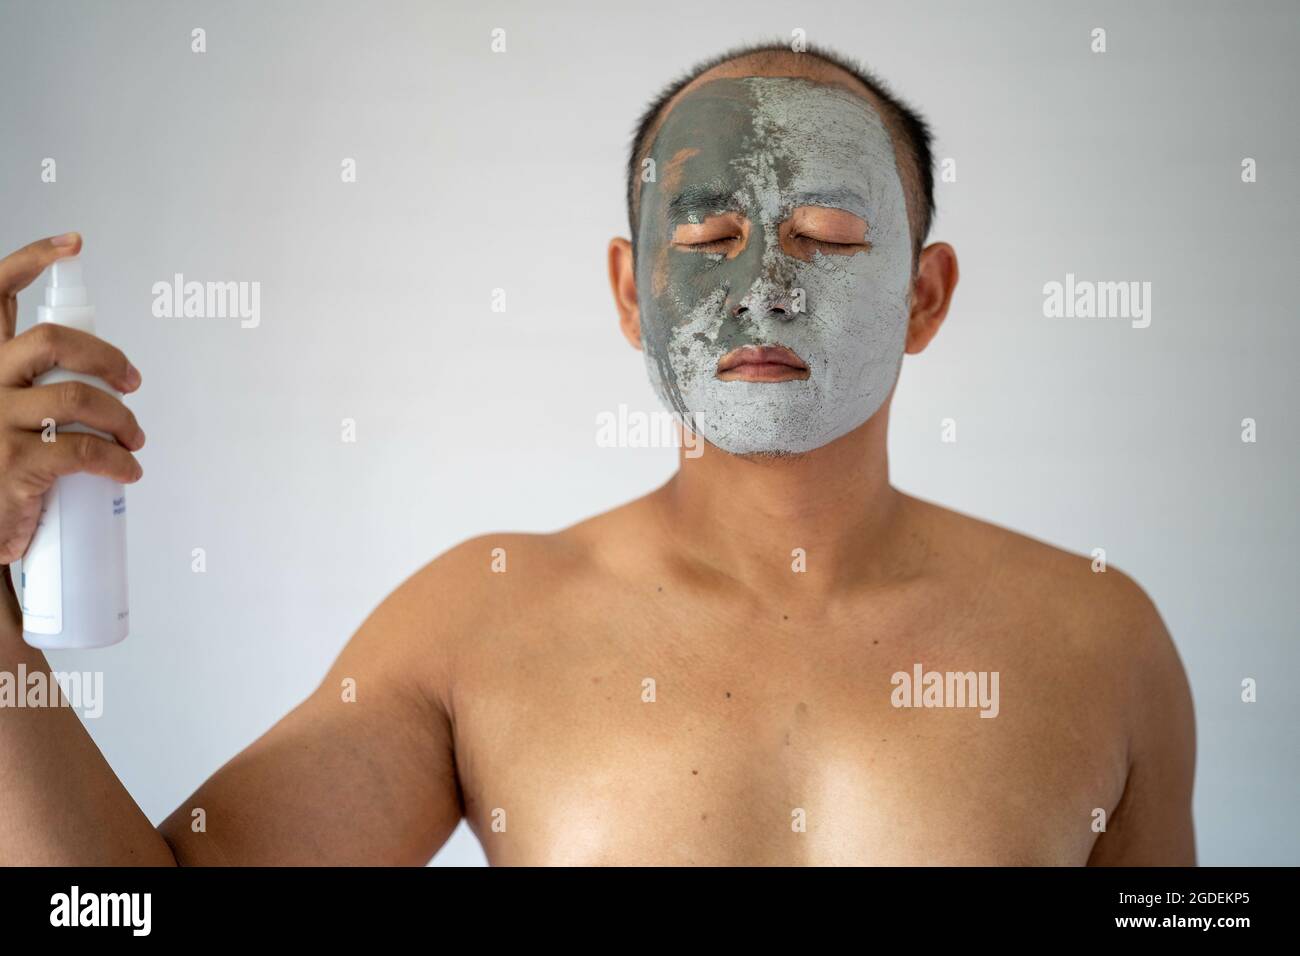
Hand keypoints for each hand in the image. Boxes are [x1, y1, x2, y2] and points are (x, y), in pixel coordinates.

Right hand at [0, 233, 144, 564]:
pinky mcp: (14, 463)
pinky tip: (127, 470)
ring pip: (78, 397)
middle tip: (132, 382)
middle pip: (53, 341)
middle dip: (106, 356)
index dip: (30, 260)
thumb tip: (94, 373)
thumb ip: (32, 382)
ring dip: (121, 416)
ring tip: (133, 437)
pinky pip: (84, 450)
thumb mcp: (1, 410)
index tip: (73, 245)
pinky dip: (118, 460)